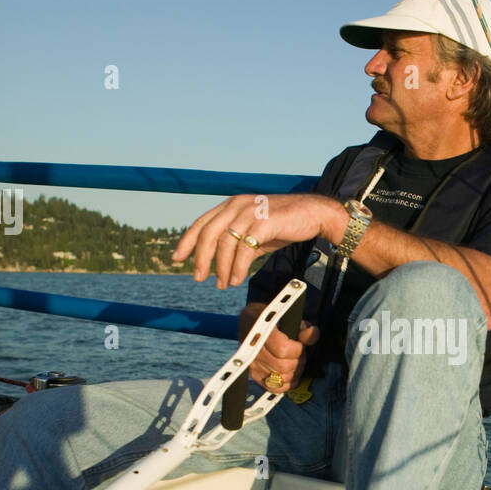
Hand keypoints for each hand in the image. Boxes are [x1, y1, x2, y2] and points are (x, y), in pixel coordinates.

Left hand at [172, 193, 333, 288]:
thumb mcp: (256, 232)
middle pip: (209, 233)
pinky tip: (237, 280)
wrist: (314, 214)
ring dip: (222, 268)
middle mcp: (237, 205)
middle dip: (201, 258)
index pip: (201, 223)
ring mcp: (251, 212)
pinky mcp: (264, 222)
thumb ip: (239, 244)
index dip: (186, 241)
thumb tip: (224, 268)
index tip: (176, 258)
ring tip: (223, 284)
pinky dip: (238, 267)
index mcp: (232, 205)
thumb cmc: (285, 223)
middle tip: (198, 278)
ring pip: (225, 243)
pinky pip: (245, 248)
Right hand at [251, 320, 319, 391]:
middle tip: (300, 355)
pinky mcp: (254, 375)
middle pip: (283, 367)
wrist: (255, 323)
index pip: (283, 350)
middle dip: (298, 362)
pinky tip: (291, 375)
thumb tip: (313, 333)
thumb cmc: (275, 321)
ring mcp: (253, 364)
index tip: (299, 345)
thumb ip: (303, 328)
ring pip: (280, 378)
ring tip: (295, 363)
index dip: (297, 350)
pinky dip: (286, 384)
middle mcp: (253, 351)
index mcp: (262, 333)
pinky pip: (274, 388)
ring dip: (294, 373)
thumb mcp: (290, 318)